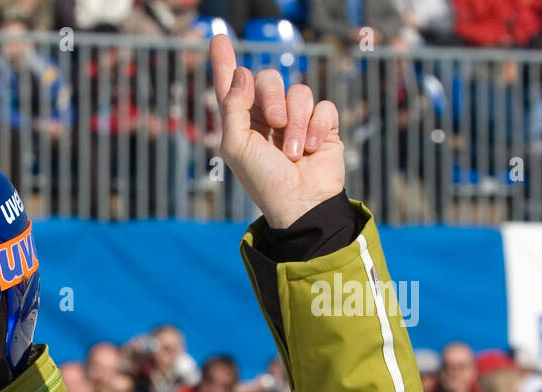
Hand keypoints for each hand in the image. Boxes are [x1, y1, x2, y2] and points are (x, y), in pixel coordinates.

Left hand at [209, 35, 344, 228]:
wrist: (300, 203)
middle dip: (272, 97)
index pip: (232, 85)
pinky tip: (311, 147)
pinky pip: (323, 106)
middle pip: (268, 78)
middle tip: (274, 122)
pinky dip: (316, 126)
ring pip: (299, 91)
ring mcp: (296, 119)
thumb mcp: (236, 147)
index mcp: (241, 121)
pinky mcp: (322, 124)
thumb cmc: (263, 181)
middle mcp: (267, 116)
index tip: (218, 37)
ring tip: (293, 152)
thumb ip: (233, 108)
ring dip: (295, 123)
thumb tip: (241, 73)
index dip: (225, 61)